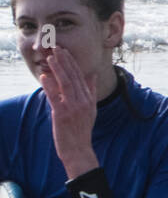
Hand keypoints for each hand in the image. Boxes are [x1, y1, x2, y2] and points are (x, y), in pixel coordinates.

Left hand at [42, 49, 100, 178]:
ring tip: (51, 57)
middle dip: (65, 61)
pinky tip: (44, 77)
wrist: (78, 149)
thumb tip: (92, 75)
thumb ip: (91, 91)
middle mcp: (83, 101)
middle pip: (73, 77)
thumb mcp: (91, 109)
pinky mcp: (62, 114)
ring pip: (66, 84)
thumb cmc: (81, 130)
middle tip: (57, 48)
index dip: (72, 63)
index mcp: (89, 99)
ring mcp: (73, 107)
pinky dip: (49, 86)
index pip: (80, 76)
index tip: (65, 51)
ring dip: (58, 69)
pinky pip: (55, 97)